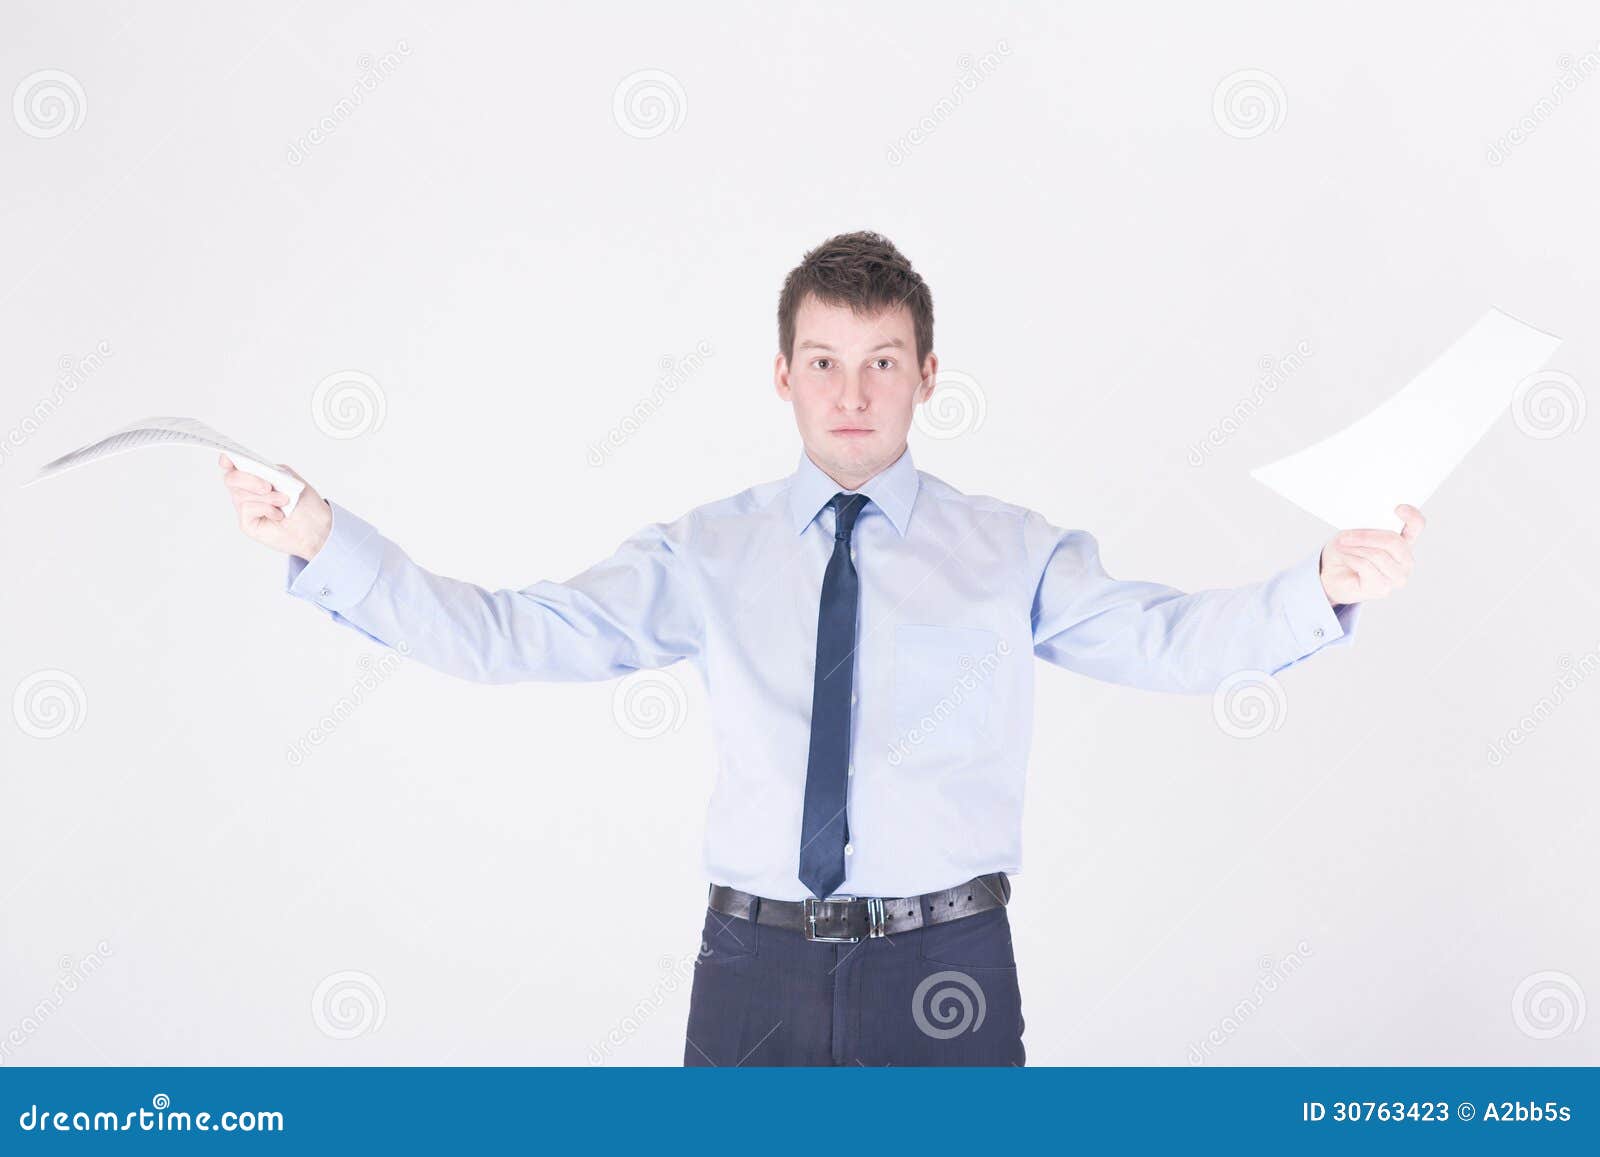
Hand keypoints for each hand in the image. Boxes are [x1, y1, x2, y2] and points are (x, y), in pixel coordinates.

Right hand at [218, 453, 332, 560]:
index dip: (227, 460)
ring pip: (241, 495)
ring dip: (267, 496)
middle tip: (268, 486)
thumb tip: (251, 467)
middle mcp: (247, 492)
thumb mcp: (287, 478)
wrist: (317, 526)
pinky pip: (247, 509)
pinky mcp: (247, 523)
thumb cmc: (304, 503)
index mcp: (255, 477)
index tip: (229, 458)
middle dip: (249, 479)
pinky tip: (278, 514)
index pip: (232, 466)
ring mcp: (245, 508)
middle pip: (231, 479)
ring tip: (284, 501)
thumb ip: (267, 470)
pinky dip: (266, 508)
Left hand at [1319, 504, 1425, 604]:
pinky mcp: (1383, 588)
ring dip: (1355, 548)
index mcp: (1404, 542)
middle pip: (1393, 542)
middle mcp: (1405, 560)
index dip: (1412, 516)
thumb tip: (1370, 520)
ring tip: (1342, 545)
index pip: (1416, 526)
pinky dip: (1351, 558)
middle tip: (1345, 535)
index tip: (1398, 508)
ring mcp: (1397, 576)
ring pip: (1378, 555)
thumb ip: (1369, 527)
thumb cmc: (1347, 552)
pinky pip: (1366, 566)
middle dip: (1366, 536)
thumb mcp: (1356, 534)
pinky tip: (1344, 556)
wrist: (1333, 576)